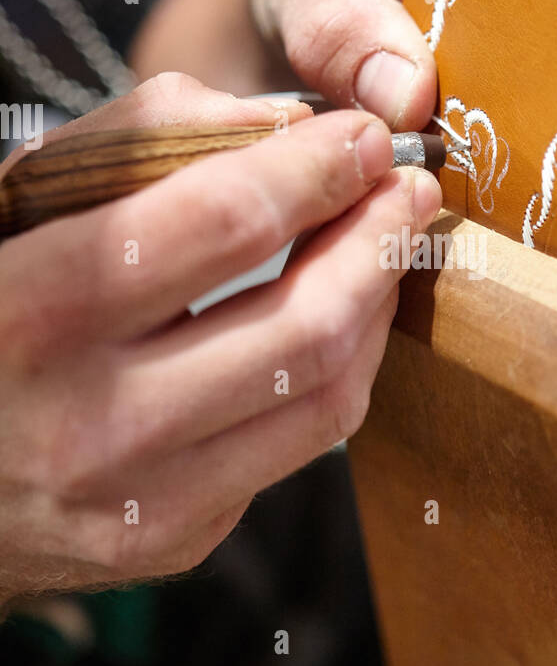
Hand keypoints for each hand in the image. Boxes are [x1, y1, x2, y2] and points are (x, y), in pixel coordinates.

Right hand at [0, 73, 440, 603]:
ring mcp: (141, 500)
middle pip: (305, 325)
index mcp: (33, 314)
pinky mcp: (176, 540)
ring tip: (385, 248)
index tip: (366, 136)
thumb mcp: (17, 208)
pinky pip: (294, 446)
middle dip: (379, 240)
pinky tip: (330, 323)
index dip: (317, 170)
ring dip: (375, 308)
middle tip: (409, 188)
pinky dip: (330, 372)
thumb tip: (284, 125)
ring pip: (326, 398)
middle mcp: (92, 423)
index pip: (224, 225)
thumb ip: (136, 143)